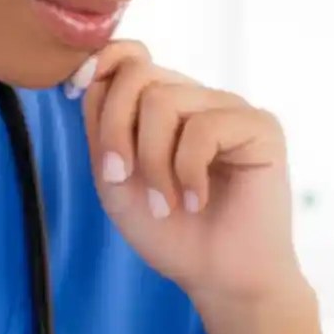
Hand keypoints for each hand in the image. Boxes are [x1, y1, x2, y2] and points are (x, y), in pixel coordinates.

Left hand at [67, 41, 303, 302]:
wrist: (218, 277)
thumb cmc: (169, 233)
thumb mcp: (115, 179)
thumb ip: (101, 128)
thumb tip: (87, 76)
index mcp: (163, 106)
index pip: (128, 56)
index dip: (98, 64)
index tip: (74, 92)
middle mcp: (197, 98)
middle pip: (138, 75)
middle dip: (115, 129)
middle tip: (121, 179)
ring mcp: (229, 109)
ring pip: (164, 101)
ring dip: (152, 162)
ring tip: (167, 204)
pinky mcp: (260, 127)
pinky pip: (203, 127)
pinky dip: (187, 171)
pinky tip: (197, 201)